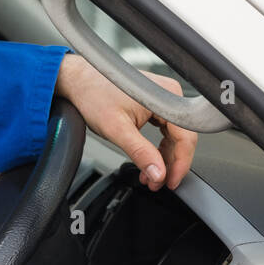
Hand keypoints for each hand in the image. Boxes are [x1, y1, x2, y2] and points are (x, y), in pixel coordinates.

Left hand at [53, 53, 197, 191]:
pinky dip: (157, 146)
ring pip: (173, 135)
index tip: (170, 182)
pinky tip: (149, 160)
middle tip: (158, 183)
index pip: (185, 137)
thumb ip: (140, 152)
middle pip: (181, 137)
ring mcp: (163, 97)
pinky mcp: (155, 102)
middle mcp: (171, 94)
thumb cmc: (93, 95)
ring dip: (162, 157)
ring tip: (150, 176)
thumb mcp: (117, 129)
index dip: (179, 164)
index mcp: (168, 96)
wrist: (77, 81)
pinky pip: (164, 128)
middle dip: (169, 164)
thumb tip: (158, 174)